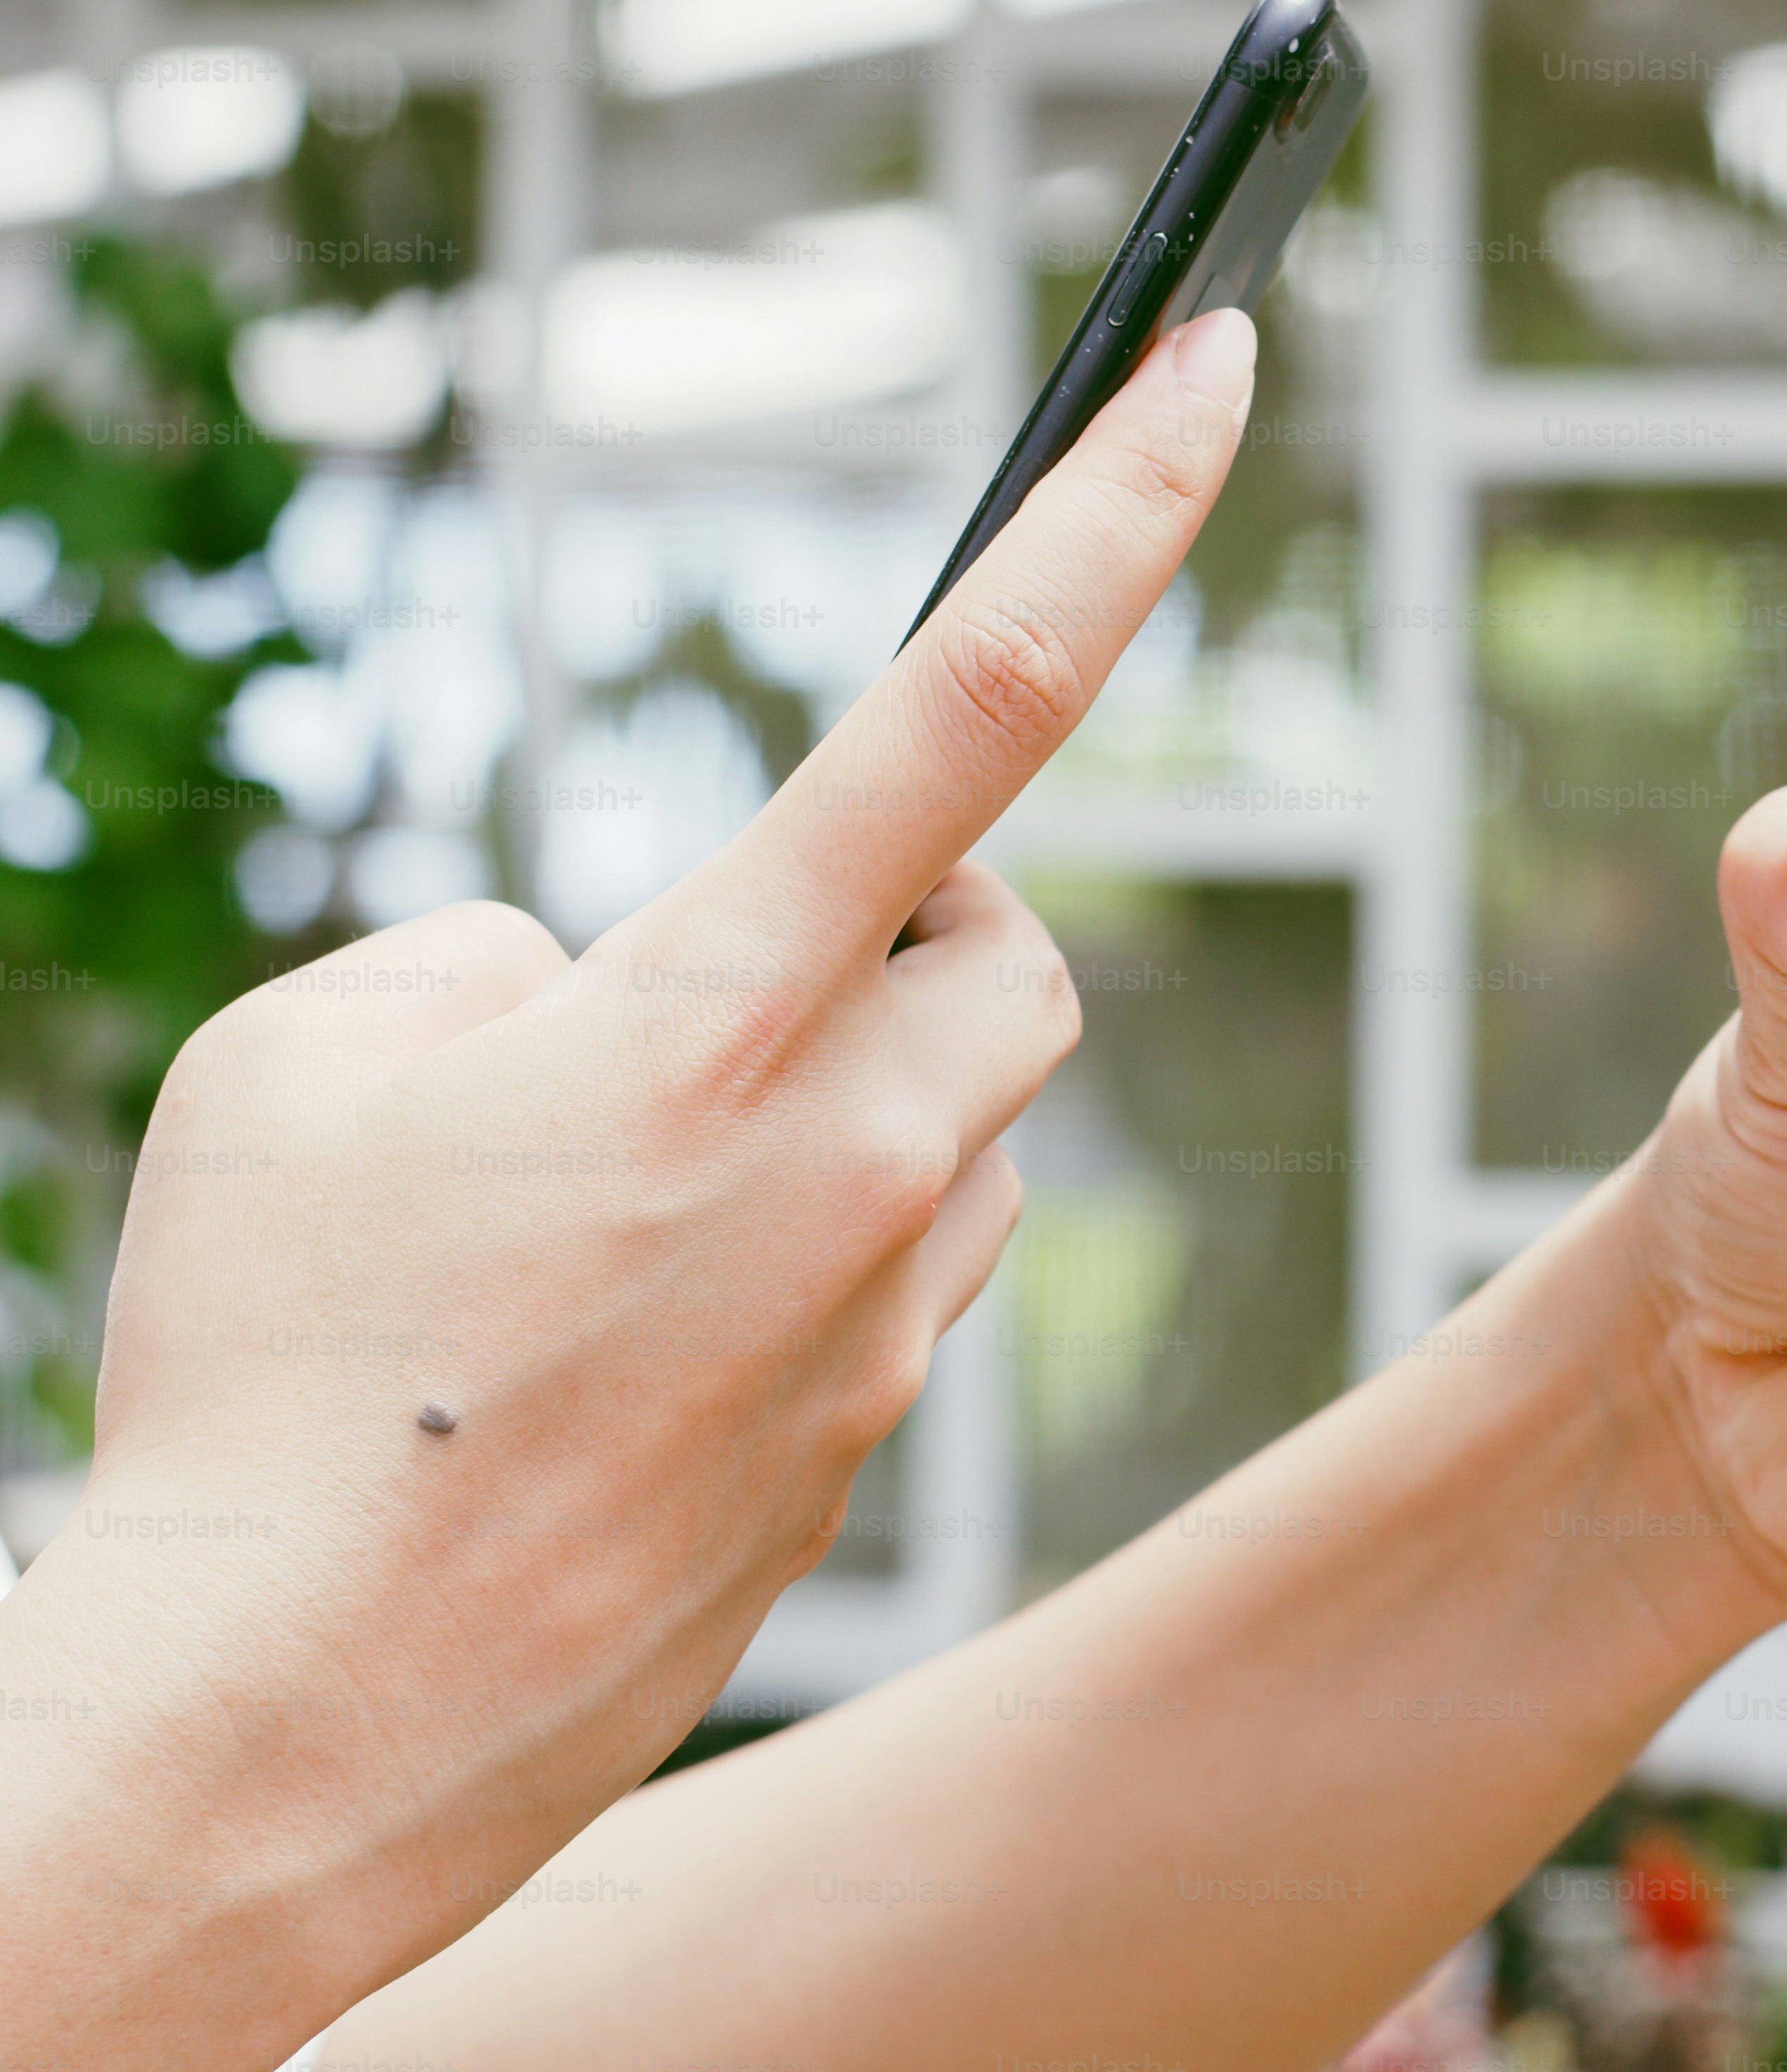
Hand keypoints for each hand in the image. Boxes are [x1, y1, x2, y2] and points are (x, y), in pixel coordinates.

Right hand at [0, 310, 1257, 2061]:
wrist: (294, 1708)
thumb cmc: (273, 1361)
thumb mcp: (314, 1062)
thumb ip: (506, 963)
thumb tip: (630, 986)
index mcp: (712, 1004)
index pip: (975, 695)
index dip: (1119, 507)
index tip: (1226, 365)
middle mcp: (853, 1141)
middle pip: (1019, 952)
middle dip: (924, 934)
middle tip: (751, 989)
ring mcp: (889, 1299)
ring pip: (981, 1118)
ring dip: (864, 1100)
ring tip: (643, 1204)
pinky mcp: (883, 1420)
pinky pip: (922, 1262)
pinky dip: (836, 1240)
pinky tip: (665, 1329)